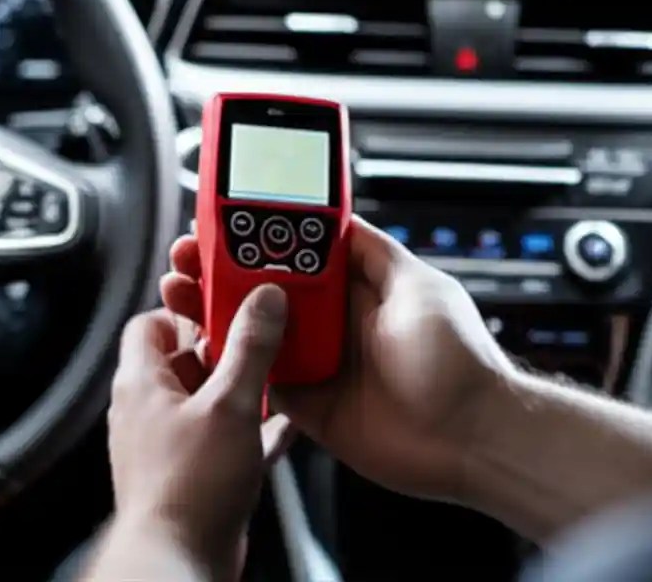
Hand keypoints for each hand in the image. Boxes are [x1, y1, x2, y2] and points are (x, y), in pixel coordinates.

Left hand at [101, 288, 295, 580]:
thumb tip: (263, 300)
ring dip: (244, 387)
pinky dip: (253, 428)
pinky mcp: (193, 474)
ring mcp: (170, 443)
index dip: (185, 306)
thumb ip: (250, 348)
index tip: (224, 298)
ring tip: (281, 374)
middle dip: (226, 346)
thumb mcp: (230, 404)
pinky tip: (286, 426)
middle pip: (185, 358)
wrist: (179, 558)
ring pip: (209, 399)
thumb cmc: (188, 487)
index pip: (149, 321)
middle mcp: (148, 410)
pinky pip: (225, 438)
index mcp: (142, 382)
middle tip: (263, 333)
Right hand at [161, 216, 515, 502]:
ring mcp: (315, 363)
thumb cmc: (457, 360)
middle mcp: (329, 323)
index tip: (219, 223)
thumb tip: (338, 214)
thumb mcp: (418, 285)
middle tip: (186, 259)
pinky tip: (200, 344)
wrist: (471, 437)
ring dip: (213, 312)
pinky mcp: (306, 404)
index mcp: (352, 290)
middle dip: (220, 271)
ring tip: (180, 293)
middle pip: (261, 290)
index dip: (253, 238)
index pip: (291, 253)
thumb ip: (373, 252)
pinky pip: (256, 378)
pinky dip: (227, 363)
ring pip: (250, 332)